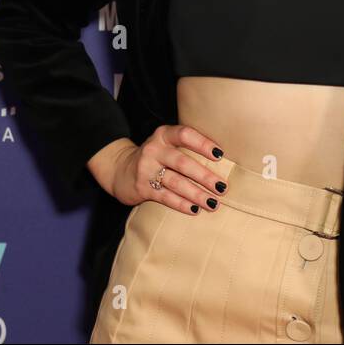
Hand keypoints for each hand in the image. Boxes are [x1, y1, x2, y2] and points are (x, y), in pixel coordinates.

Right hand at [109, 125, 226, 213]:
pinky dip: (182, 204)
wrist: (120, 169)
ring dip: (197, 194)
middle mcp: (154, 149)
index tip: (220, 155)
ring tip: (213, 203)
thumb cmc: (156, 156)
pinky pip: (165, 197)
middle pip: (183, 163)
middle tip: (223, 187)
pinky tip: (195, 209)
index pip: (184, 134)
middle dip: (204, 176)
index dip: (202, 144)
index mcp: (164, 134)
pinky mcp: (142, 187)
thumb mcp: (167, 145)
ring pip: (175, 182)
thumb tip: (222, 161)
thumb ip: (187, 148)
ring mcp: (146, 168)